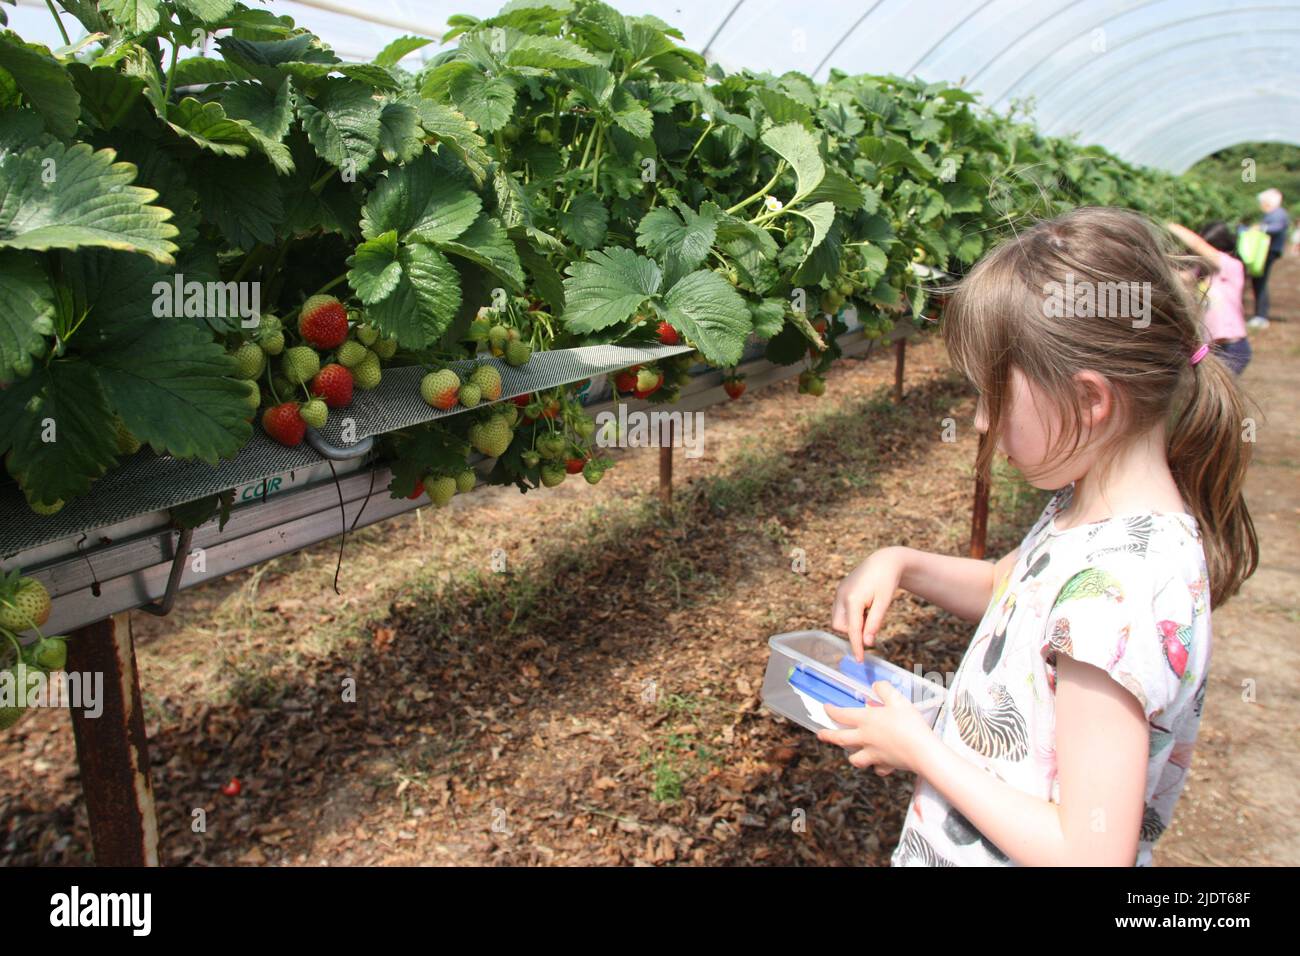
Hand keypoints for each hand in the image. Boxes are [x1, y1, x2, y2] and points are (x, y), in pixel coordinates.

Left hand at [817, 682, 934, 775]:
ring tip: (852, 753)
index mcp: (866, 720)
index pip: (842, 714)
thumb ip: (885, 689)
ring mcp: (873, 753)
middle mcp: (865, 738)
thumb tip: (876, 684)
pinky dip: (877, 767)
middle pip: (840, 739)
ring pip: (855, 759)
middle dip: (827, 736)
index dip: (832, 710)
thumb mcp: (898, 700)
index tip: (826, 708)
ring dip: (852, 755)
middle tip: (820, 734)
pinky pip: (877, 768)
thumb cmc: (909, 724)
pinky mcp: (884, 765)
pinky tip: (880, 764)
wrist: (921, 751)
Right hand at [831, 546, 906, 659]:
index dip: (856, 646)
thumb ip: (874, 623)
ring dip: (851, 624)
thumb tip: (867, 643)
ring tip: (868, 613)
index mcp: (853, 599)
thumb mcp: (884, 603)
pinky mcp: (840, 591)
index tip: (859, 660)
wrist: (884, 561)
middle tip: (870, 624)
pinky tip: (864, 608)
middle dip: (852, 631)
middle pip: (840, 626)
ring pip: (838, 619)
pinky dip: (850, 616)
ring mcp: (839, 593)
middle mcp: (841, 596)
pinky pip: (840, 611)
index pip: (852, 630)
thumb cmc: (887, 581)